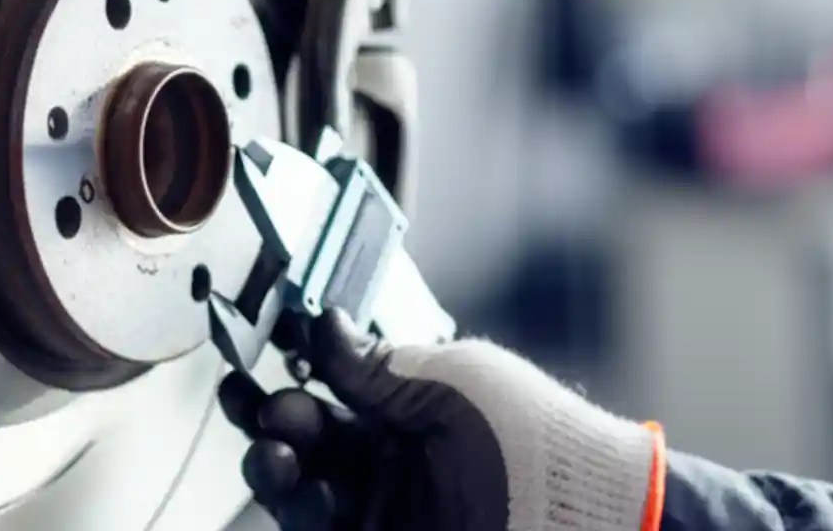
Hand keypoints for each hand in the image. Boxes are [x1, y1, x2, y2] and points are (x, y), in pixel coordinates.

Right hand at [219, 310, 663, 530]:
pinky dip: (297, 512)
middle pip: (304, 439)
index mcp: (405, 406)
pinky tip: (299, 490)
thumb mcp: (452, 381)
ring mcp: (384, 507)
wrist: (580, 511)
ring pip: (300, 490)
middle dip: (271, 421)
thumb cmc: (532, 435)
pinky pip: (318, 530)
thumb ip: (377, 362)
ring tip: (275, 455)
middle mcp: (388, 457)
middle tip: (260, 409)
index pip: (327, 388)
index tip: (253, 365)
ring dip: (274, 468)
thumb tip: (324, 322)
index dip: (287, 376)